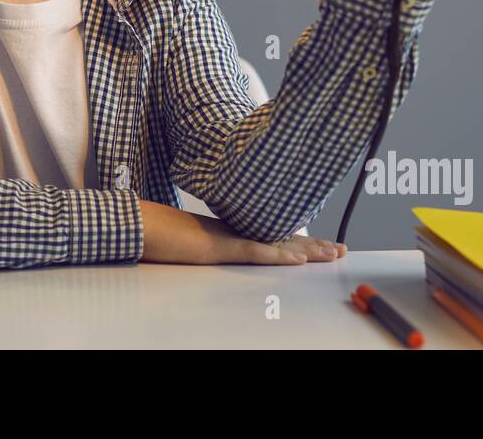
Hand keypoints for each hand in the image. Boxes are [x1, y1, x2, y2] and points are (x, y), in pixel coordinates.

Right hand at [138, 199, 345, 264]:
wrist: (140, 224)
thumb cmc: (159, 234)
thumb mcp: (191, 242)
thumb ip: (209, 245)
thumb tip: (216, 249)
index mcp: (232, 231)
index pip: (273, 236)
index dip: (299, 240)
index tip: (322, 245)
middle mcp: (236, 230)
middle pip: (283, 237)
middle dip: (315, 245)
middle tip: (342, 249)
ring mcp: (230, 237)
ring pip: (277, 243)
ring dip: (307, 249)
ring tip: (333, 253)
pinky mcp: (221, 247)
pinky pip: (254, 251)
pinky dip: (278, 254)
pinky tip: (298, 259)